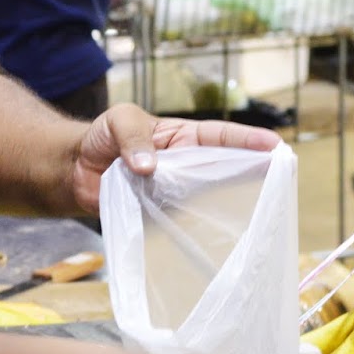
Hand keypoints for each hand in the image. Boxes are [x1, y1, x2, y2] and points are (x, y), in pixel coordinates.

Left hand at [68, 103, 280, 213]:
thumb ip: (134, 137)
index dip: (248, 141)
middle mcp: (186, 166)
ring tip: (257, 209)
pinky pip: (184, 221)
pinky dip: (197, 227)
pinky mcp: (163, 216)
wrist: (74, 171)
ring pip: (209, 198)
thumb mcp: (119, 120)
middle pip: (225, 169)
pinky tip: (216, 234)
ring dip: (228, 203)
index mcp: (183, 137)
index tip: (274, 147)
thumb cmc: (101, 137)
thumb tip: (148, 167)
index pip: (221, 137)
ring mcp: (177, 192)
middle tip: (278, 180)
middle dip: (252, 173)